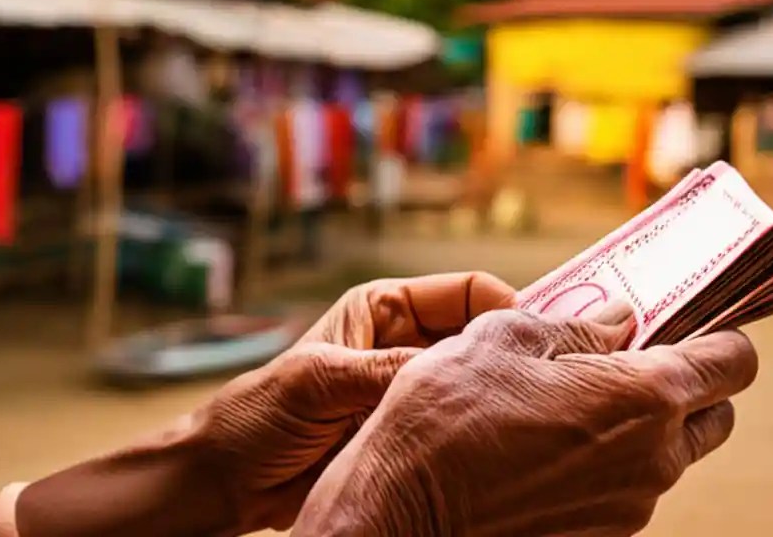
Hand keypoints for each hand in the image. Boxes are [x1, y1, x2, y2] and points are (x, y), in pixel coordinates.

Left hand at [11, 273, 517, 536]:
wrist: (228, 480)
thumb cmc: (260, 413)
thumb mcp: (323, 382)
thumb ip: (388, 371)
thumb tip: (455, 370)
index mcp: (387, 308)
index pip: (469, 291)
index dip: (507, 308)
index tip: (537, 336)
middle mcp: (406, 345)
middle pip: (480, 339)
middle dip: (508, 354)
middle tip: (544, 378)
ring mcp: (411, 393)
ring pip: (474, 386)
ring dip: (493, 397)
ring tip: (522, 414)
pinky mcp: (411, 436)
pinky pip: (457, 430)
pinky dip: (476, 436)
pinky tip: (496, 447)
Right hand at [293, 305, 759, 536]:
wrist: (399, 516)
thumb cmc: (446, 417)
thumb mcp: (505, 339)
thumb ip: (580, 327)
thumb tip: (622, 323)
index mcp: (645, 399)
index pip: (734, 362)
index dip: (721, 333)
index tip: (693, 322)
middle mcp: (652, 462)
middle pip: (714, 415)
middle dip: (687, 384)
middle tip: (628, 361)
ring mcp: (626, 511)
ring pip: (664, 457)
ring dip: (639, 427)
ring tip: (567, 404)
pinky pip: (622, 492)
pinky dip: (604, 465)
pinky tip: (545, 448)